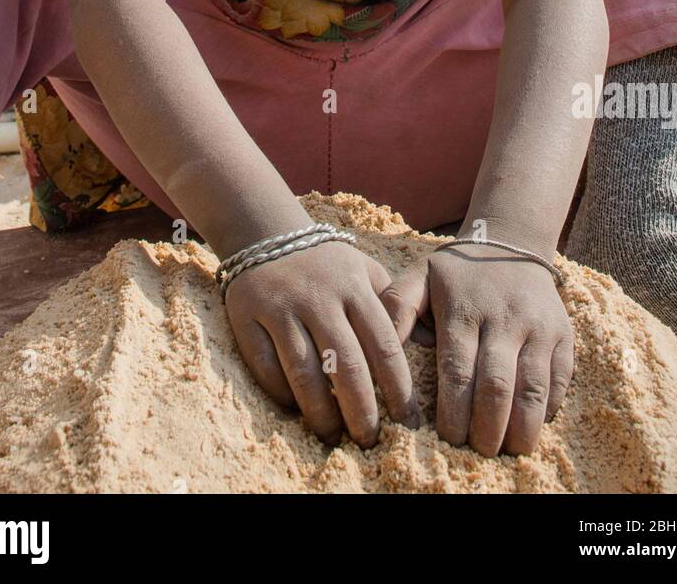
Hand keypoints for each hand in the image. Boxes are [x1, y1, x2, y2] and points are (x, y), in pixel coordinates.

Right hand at [223, 238, 420, 449]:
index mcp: (354, 288)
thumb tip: (429, 343)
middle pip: (346, 365)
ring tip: (334, 436)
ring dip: (321, 412)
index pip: (384, 346)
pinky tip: (296, 410)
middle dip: (362, 411)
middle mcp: (319, 298)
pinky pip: (266, 367)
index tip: (408, 423)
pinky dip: (282, 394)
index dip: (399, 389)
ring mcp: (281, 308)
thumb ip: (395, 305)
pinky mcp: (247, 317)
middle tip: (371, 442)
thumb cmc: (328, 264)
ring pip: (304, 372)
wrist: (267, 234)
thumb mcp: (366, 271)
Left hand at [382, 244, 574, 456]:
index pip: (458, 371)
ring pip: (533, 387)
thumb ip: (397, 307)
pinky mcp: (563, 334)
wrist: (510, 242)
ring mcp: (538, 326)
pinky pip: (561, 378)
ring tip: (509, 451)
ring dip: (521, 427)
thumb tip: (383, 345)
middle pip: (496, 386)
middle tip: (477, 454)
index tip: (447, 439)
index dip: (454, 412)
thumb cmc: (457, 271)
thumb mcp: (420, 276)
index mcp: (464, 310)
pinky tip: (533, 424)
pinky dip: (548, 407)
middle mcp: (504, 318)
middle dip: (487, 429)